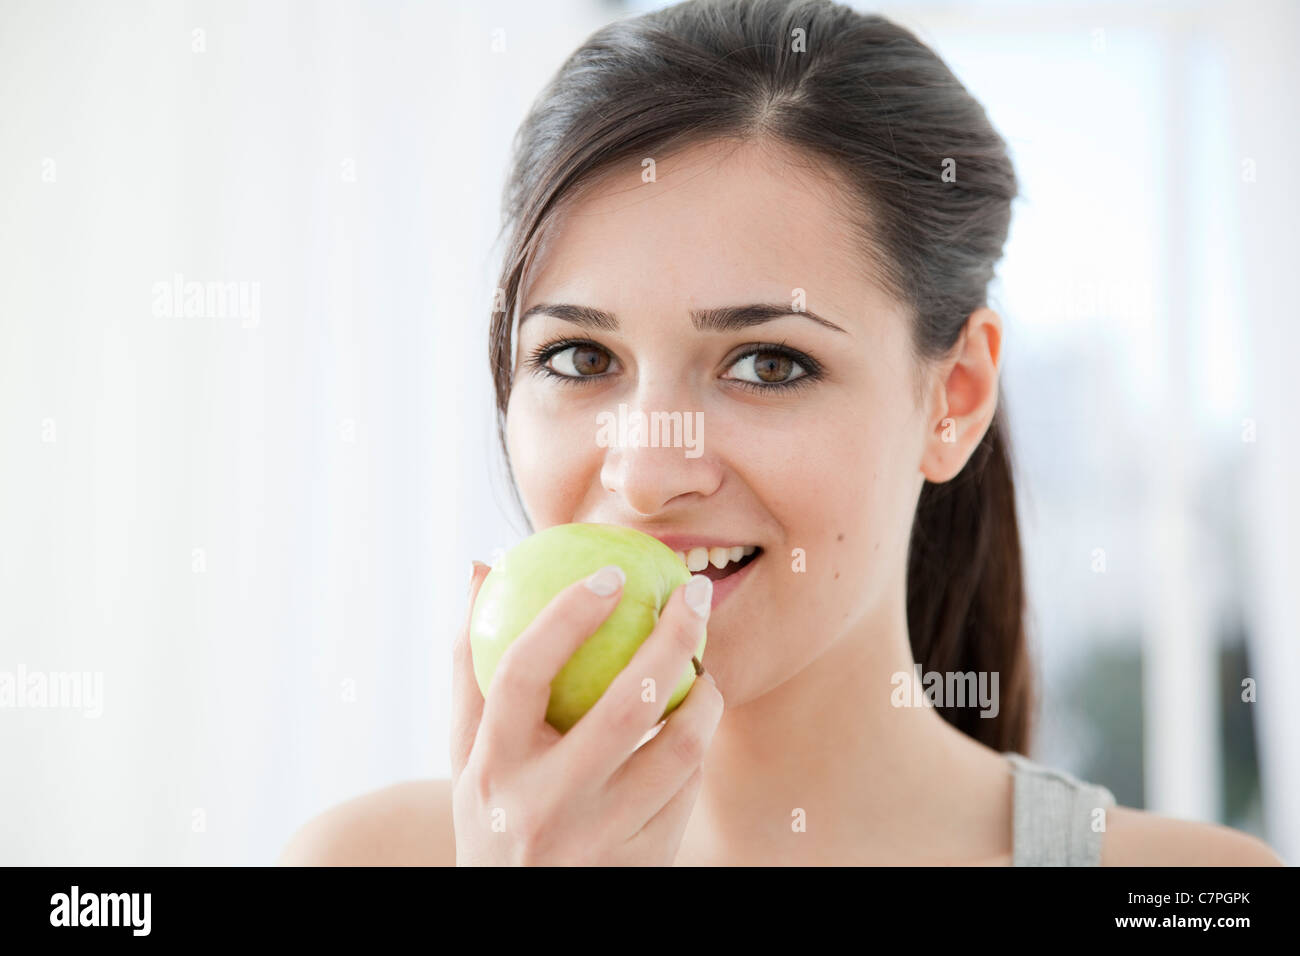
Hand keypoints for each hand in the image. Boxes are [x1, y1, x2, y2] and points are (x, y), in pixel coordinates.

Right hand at [450, 560, 723, 864]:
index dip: (568, 615)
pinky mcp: (640, 867)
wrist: (514, 919)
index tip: (611, 573)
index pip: (525, 673)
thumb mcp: (467, 751)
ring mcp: (596, 841)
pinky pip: (686, 791)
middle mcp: (541, 806)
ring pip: (678, 750)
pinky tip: (694, 726)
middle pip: (626, 704)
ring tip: (706, 669)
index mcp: (492, 767)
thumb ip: (472, 664)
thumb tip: (482, 566)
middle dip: (674, 637)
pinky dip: (696, 750)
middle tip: (694, 594)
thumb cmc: (493, 810)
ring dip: (706, 696)